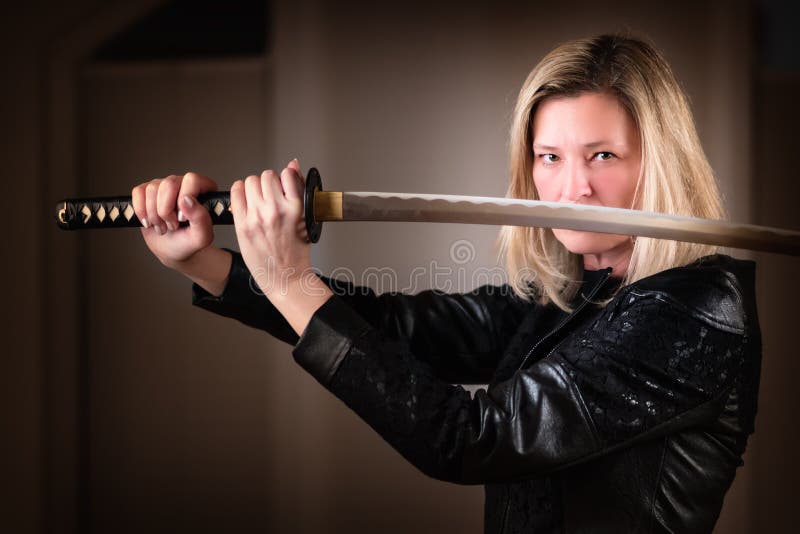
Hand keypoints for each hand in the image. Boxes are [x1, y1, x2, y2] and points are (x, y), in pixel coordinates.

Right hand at [131, 172, 216, 269]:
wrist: (172, 251)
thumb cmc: (189, 242)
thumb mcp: (201, 237)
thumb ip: (201, 218)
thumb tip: (186, 199)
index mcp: (203, 190)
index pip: (192, 180)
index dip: (184, 199)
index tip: (182, 218)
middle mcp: (184, 184)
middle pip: (169, 183)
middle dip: (166, 210)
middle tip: (172, 226)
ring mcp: (164, 186)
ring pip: (152, 188)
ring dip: (154, 215)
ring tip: (163, 227)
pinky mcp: (147, 192)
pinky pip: (138, 192)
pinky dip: (141, 211)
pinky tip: (150, 222)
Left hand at [230, 159, 310, 297]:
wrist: (286, 278)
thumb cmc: (297, 252)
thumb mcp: (306, 219)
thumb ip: (299, 191)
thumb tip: (293, 166)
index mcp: (296, 208)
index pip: (288, 174)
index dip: (285, 178)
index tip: (284, 185)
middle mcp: (276, 210)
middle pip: (267, 176)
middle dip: (269, 183)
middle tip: (270, 195)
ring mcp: (258, 217)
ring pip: (251, 181)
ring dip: (254, 187)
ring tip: (258, 200)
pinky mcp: (243, 225)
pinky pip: (237, 192)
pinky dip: (240, 192)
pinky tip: (246, 201)